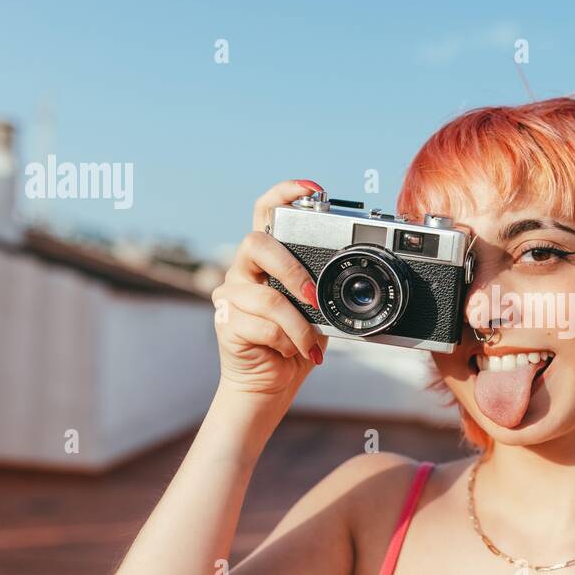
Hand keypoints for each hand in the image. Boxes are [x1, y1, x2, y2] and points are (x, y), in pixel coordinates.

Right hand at [210, 180, 330, 397]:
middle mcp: (243, 269)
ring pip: (266, 297)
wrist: (270, 385)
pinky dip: (288, 342)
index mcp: (266, 258)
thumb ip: (321, 288)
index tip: (313, 189)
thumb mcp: (316, 311)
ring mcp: (230, 295)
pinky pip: (263, 327)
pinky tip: (294, 352)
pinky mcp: (225, 322)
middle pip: (256, 243)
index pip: (266, 212)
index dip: (284, 193)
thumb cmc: (295, 343)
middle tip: (313, 296)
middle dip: (291, 269)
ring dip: (298, 325)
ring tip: (310, 343)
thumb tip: (349, 281)